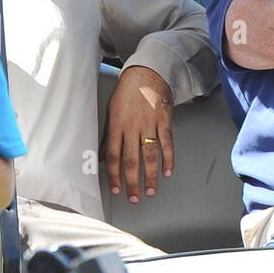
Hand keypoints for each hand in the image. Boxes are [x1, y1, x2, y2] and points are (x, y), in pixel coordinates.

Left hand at [103, 66, 173, 202]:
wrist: (147, 74)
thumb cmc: (127, 93)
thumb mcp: (112, 112)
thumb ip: (109, 134)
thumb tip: (105, 156)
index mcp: (116, 125)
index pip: (113, 155)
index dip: (114, 174)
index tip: (116, 189)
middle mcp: (132, 127)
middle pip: (131, 160)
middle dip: (131, 182)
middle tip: (134, 198)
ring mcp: (149, 125)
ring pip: (149, 155)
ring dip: (150, 175)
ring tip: (151, 191)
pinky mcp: (164, 122)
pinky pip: (167, 144)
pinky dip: (168, 159)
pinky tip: (167, 172)